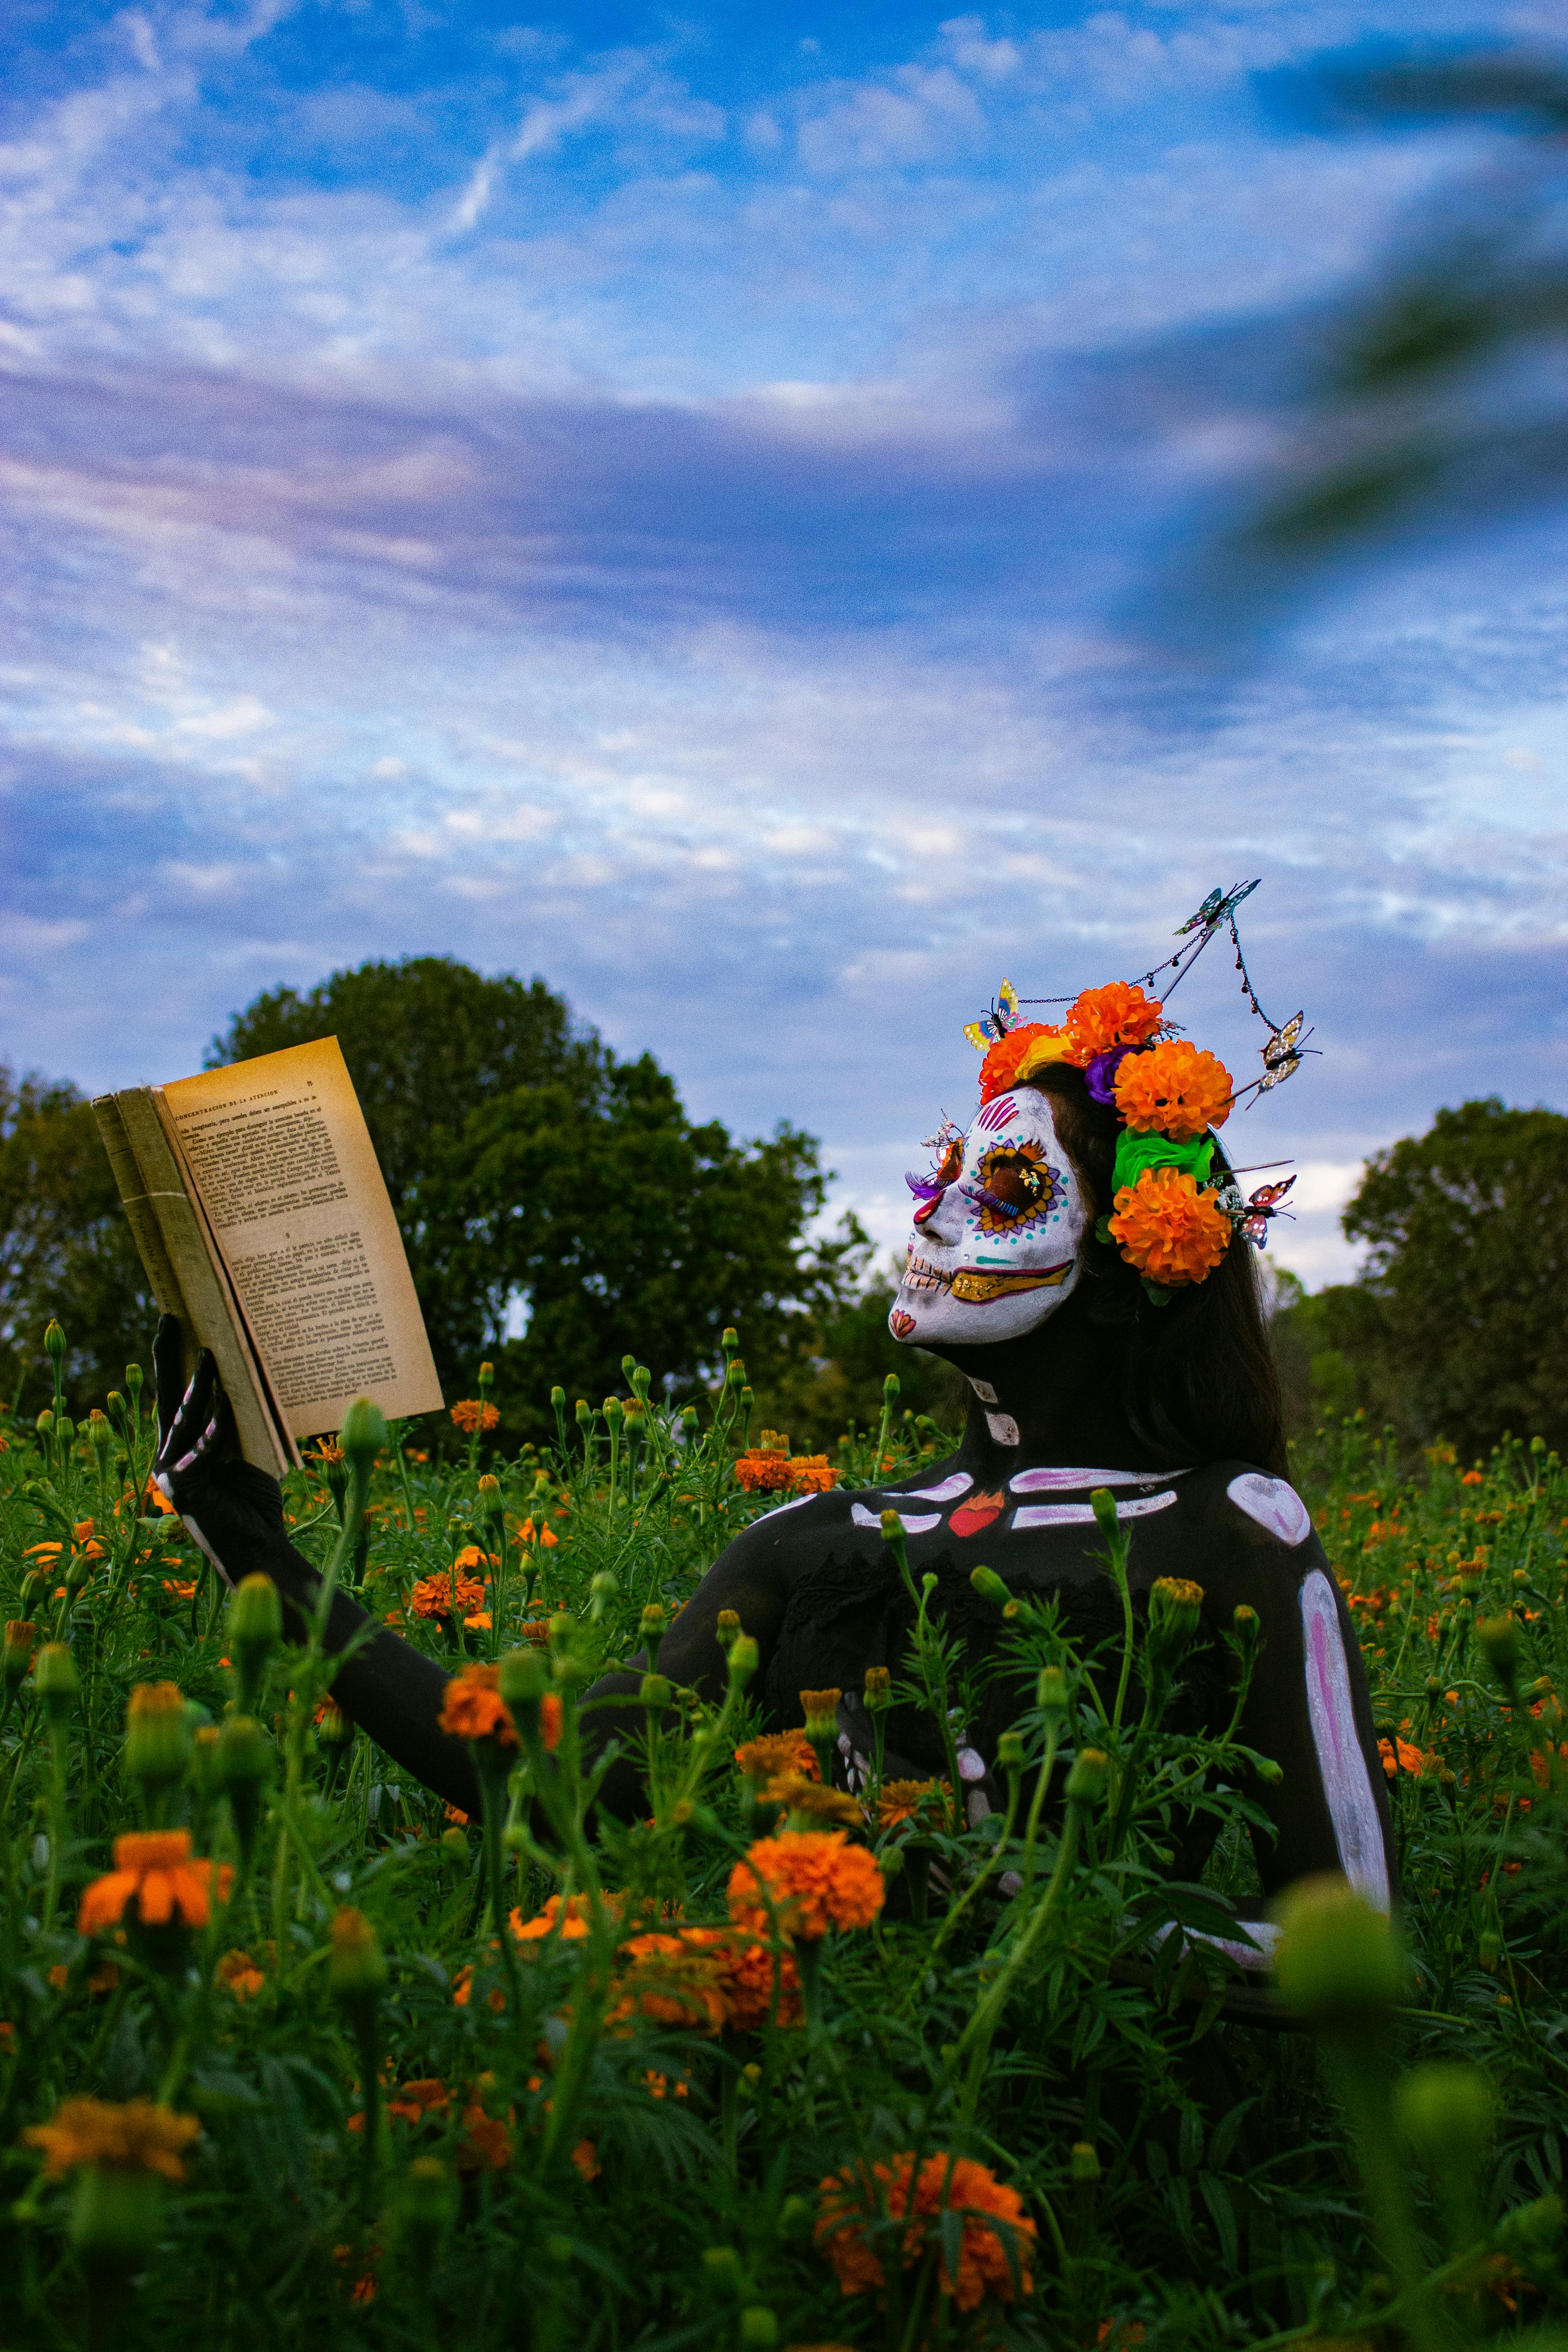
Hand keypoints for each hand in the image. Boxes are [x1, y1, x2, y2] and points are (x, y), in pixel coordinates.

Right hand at [152, 1315, 290, 1588]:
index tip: (171, 1321)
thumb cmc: (255, 1500)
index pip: (172, 1394)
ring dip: (198, 1385)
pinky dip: (217, 1426)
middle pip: (166, 1397)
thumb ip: (236, 1419)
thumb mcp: (246, 1449)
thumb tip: (247, 1374)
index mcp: (179, 1446)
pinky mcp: (184, 1490)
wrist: (259, 1547)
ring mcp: (170, 1475)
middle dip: (167, 1356)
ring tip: (210, 1352)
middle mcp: (166, 1457)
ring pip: (185, 1419)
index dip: (169, 1358)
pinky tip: (228, 1400)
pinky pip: (203, 1449)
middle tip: (170, 1318)